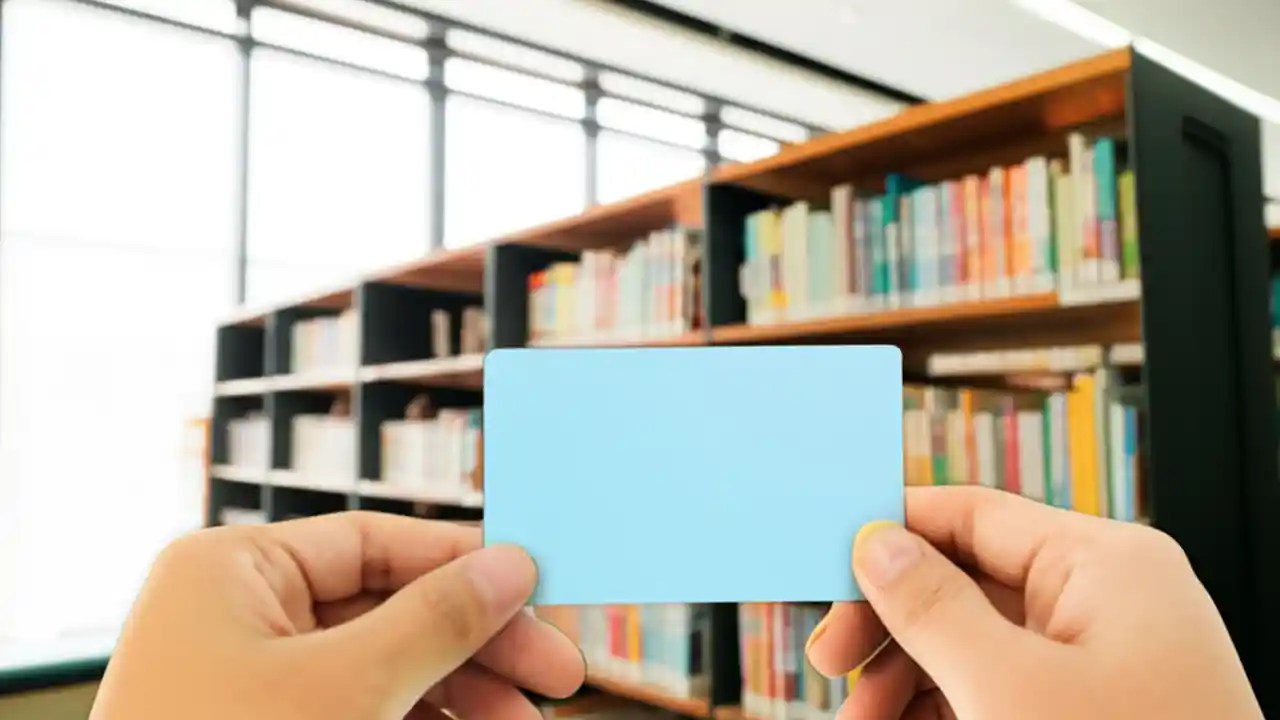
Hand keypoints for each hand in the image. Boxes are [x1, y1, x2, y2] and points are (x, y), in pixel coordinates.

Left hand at [90, 512, 584, 718]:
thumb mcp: (350, 687)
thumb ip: (437, 620)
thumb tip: (512, 565)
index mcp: (232, 570)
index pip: (375, 542)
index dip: (465, 562)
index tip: (541, 588)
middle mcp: (238, 614)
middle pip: (390, 607)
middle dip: (478, 646)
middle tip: (558, 674)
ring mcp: (249, 678)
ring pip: (383, 666)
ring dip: (462, 696)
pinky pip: (361, 709)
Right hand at [806, 486, 1261, 718]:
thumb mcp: (1007, 690)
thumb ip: (932, 607)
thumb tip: (876, 542)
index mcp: (1104, 564)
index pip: (972, 513)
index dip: (890, 534)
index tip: (823, 568)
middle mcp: (1106, 601)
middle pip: (964, 582)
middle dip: (891, 627)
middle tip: (829, 662)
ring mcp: (1103, 661)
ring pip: (973, 643)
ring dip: (905, 679)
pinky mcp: (1093, 710)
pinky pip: (998, 690)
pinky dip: (942, 708)